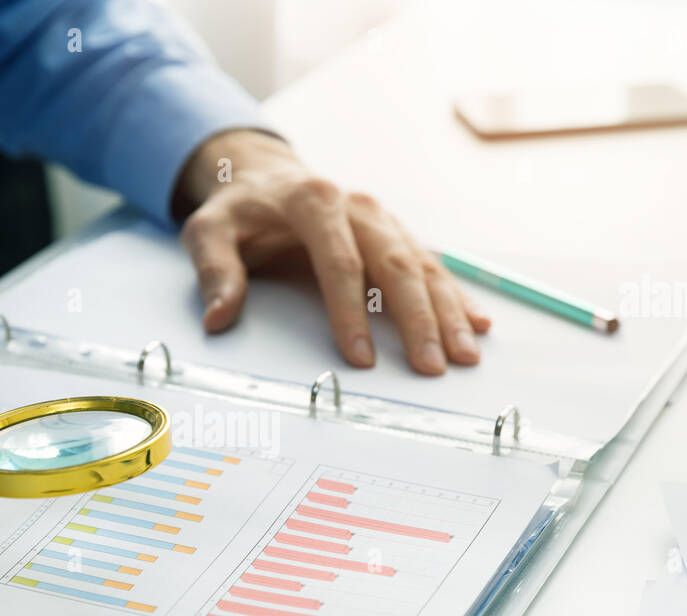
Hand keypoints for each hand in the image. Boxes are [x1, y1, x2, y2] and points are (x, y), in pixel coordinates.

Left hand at [174, 129, 490, 374]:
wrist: (265, 178)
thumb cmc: (237, 212)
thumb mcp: (208, 231)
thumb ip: (214, 271)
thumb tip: (218, 318)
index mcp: (313, 201)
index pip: (339, 261)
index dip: (350, 312)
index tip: (360, 359)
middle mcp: (358, 206)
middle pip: (395, 265)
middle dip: (417, 319)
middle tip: (431, 366)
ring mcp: (382, 220)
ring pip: (423, 266)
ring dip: (447, 313)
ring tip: (464, 356)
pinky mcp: (395, 234)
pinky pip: (432, 264)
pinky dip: (455, 295)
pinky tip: (478, 322)